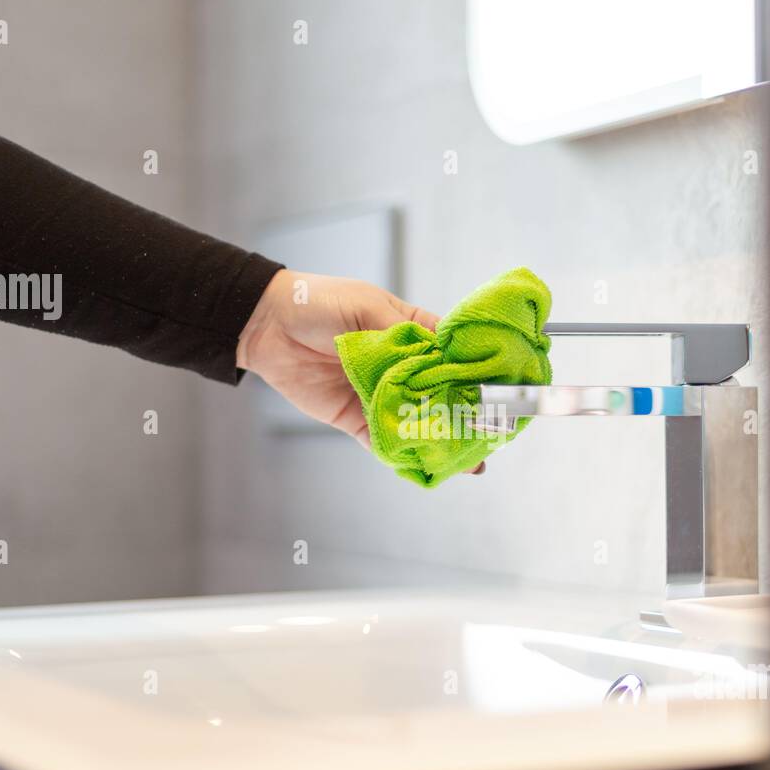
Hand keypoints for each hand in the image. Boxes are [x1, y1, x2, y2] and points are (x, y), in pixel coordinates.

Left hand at [237, 269, 485, 472]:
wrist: (268, 324)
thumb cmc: (320, 302)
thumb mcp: (368, 306)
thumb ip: (403, 335)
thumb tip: (438, 357)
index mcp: (412, 334)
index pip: (452, 356)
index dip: (475, 373)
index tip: (500, 390)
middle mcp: (402, 368)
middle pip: (441, 395)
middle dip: (466, 414)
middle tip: (492, 434)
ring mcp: (380, 395)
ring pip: (418, 422)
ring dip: (441, 440)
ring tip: (468, 460)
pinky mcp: (357, 418)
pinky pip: (384, 441)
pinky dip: (404, 454)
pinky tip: (428, 466)